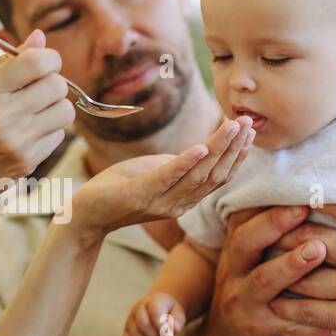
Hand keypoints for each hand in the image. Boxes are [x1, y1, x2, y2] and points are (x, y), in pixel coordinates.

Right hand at [0, 29, 75, 208]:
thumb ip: (5, 59)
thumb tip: (40, 37)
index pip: (37, 62)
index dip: (50, 58)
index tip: (45, 63)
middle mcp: (1, 115)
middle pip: (57, 85)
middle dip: (54, 82)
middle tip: (40, 87)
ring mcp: (16, 141)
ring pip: (65, 110)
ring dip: (56, 106)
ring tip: (37, 109)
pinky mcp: (27, 161)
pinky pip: (59, 135)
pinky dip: (49, 130)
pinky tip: (29, 132)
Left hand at [67, 117, 253, 237]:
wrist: (85, 212)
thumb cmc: (118, 188)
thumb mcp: (153, 171)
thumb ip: (176, 164)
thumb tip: (199, 149)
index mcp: (184, 198)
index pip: (219, 177)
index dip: (237, 155)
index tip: (250, 131)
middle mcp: (178, 203)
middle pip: (216, 175)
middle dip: (235, 148)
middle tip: (249, 122)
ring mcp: (161, 201)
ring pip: (199, 175)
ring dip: (218, 149)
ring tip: (232, 126)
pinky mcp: (140, 195)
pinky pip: (167, 178)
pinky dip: (185, 162)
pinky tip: (200, 146)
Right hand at [124, 293, 186, 335]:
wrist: (157, 307)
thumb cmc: (169, 311)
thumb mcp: (177, 312)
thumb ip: (178, 319)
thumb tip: (176, 329)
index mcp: (153, 301)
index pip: (154, 312)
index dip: (161, 326)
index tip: (169, 334)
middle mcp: (138, 309)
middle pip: (142, 325)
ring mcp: (130, 320)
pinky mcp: (127, 331)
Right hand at [198, 206, 335, 335]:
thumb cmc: (249, 293)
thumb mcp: (247, 262)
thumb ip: (265, 233)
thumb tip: (304, 194)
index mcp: (234, 251)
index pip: (244, 218)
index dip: (267, 202)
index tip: (297, 187)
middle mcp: (232, 273)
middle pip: (245, 243)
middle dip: (273, 224)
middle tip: (305, 211)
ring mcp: (241, 303)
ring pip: (263, 282)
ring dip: (291, 266)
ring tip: (319, 252)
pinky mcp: (255, 332)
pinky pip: (287, 328)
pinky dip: (315, 327)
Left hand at [264, 204, 335, 335]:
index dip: (308, 202)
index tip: (290, 201)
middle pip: (310, 237)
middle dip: (282, 233)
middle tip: (264, 231)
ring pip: (303, 273)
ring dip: (278, 269)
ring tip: (261, 265)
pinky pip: (307, 309)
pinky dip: (286, 305)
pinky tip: (273, 302)